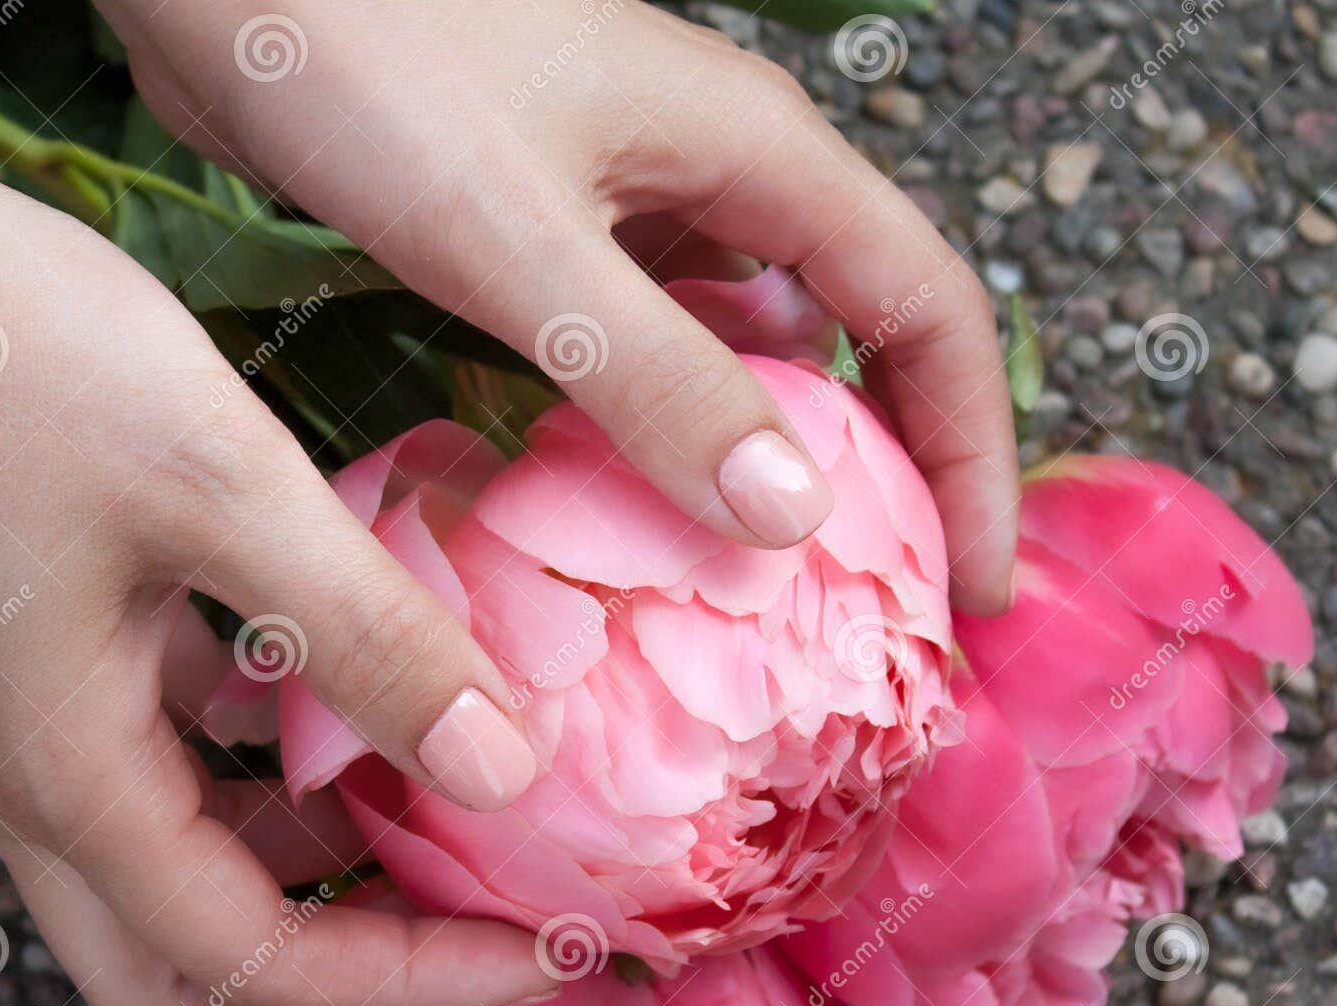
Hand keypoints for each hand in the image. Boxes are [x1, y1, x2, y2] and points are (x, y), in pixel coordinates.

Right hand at [0, 140, 554, 1005]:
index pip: (256, 965)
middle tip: (485, 937)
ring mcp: (39, 728)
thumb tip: (504, 772)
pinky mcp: (50, 661)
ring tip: (451, 835)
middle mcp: (47, 784)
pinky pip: (174, 773)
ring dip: (319, 883)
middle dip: (351, 978)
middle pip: (195, 973)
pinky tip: (349, 715)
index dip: (411, 982)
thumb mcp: (217, 485)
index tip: (544, 956)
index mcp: (78, 780)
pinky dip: (275, 782)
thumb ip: (361, 634)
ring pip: (186, 875)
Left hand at [99, 0, 1020, 610]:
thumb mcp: (521, 240)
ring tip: (776, 599)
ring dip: (778, 467)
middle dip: (895, 477)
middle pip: (865, 340)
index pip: (931, 315)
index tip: (972, 588)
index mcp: (758, 157)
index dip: (974, 455)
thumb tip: (796, 516)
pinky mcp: (562, 235)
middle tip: (883, 618)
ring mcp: (640, 207)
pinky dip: (675, 439)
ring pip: (758, 354)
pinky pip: (661, 355)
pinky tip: (646, 512)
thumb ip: (657, 374)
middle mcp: (722, 178)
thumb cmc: (362, 57)